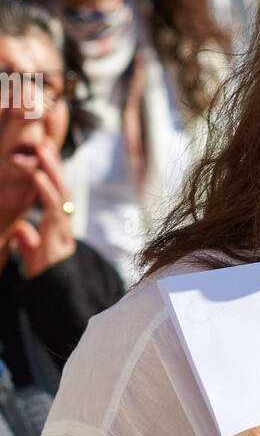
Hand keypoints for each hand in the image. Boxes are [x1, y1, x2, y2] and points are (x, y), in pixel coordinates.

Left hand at [7, 141, 74, 277]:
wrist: (54, 295)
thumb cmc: (43, 274)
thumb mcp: (31, 253)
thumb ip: (27, 239)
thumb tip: (21, 228)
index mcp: (57, 224)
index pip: (56, 193)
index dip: (51, 172)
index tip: (44, 151)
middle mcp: (63, 222)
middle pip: (61, 187)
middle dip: (54, 164)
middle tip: (44, 140)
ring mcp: (63, 227)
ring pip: (60, 192)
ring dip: (51, 169)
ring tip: (42, 149)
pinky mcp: (59, 233)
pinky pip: (53, 207)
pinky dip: (45, 190)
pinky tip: (37, 175)